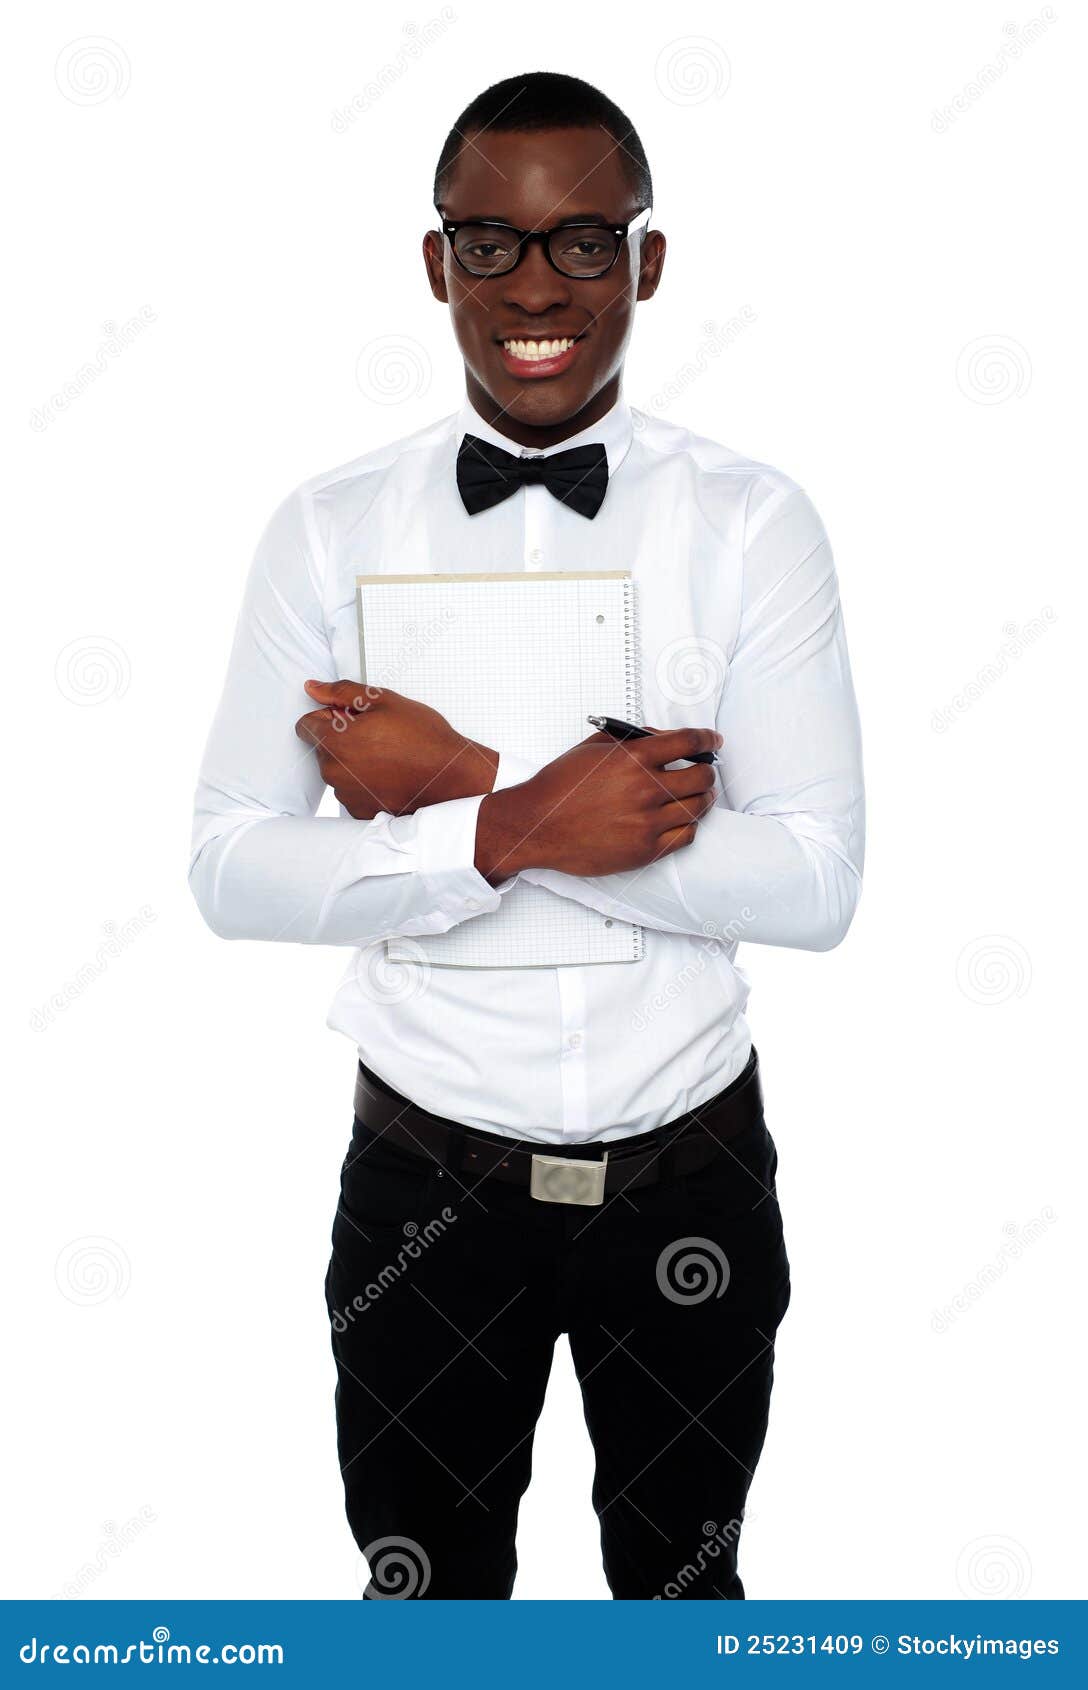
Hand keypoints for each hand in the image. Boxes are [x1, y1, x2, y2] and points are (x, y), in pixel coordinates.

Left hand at [295, 680, 497, 818]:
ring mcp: (346, 794)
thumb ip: (341, 692)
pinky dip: (365, 783)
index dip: (326, 717)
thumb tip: (313, 688)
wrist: (451, 778)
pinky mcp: (360, 810)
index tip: (349, 718)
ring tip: (388, 756)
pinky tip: (389, 774)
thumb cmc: (423, 739)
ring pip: (338, 771)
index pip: (305, 726)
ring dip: (353, 762)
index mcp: (335, 742)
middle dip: (342, 739)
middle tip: (377, 735)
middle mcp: (334, 772)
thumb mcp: (383, 701)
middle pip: (322, 749)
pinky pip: (352, 791)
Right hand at [474, 727, 721, 884]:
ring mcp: (648, 822)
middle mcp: (645, 789)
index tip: (712, 740)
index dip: (707, 738)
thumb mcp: (592, 748)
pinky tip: (682, 819)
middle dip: (706, 770)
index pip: (688, 742)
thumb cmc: (560, 786)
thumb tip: (663, 738)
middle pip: (702, 776)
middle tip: (703, 771)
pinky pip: (687, 835)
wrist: (537, 824)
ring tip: (696, 795)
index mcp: (634, 758)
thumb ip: (630, 739)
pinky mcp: (646, 850)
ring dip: (703, 798)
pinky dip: (690, 824)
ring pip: (699, 807)